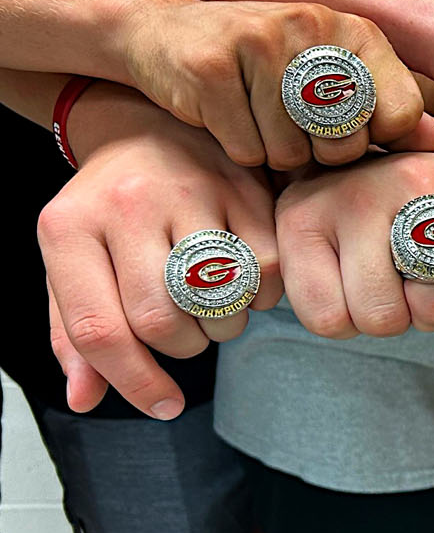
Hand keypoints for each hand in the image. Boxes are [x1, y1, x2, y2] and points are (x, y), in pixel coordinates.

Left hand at [37, 83, 280, 418]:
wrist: (149, 125)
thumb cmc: (109, 209)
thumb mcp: (74, 263)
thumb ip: (75, 330)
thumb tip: (85, 398)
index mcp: (69, 227)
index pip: (99, 329)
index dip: (134, 382)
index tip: (163, 406)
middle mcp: (127, 203)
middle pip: (162, 320)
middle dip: (184, 348)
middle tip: (189, 335)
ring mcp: (190, 189)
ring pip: (218, 299)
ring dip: (224, 325)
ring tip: (215, 309)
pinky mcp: (244, 186)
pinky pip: (266, 271)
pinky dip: (262, 295)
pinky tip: (246, 283)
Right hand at [120, 0, 433, 169]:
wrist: (163, 36)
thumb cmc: (262, 72)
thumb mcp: (330, 83)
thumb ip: (386, 110)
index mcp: (354, 30)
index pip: (400, 114)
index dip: (371, 141)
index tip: (342, 131)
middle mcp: (313, 24)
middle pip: (345, 142)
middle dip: (316, 153)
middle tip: (289, 127)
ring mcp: (260, 39)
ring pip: (291, 152)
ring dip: (271, 153)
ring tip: (254, 118)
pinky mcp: (212, 63)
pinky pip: (246, 149)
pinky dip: (237, 149)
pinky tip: (224, 117)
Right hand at [275, 151, 433, 357]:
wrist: (338, 168)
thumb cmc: (421, 219)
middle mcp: (419, 178)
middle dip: (429, 318)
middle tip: (412, 289)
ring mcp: (356, 194)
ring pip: (383, 318)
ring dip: (383, 320)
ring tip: (378, 282)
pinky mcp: (301, 219)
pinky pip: (328, 318)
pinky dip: (337, 319)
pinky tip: (342, 283)